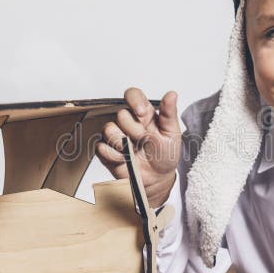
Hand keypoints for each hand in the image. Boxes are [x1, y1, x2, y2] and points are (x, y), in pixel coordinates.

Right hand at [96, 88, 180, 208]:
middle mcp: (127, 122)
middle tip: (144, 140)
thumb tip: (171, 94)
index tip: (142, 114)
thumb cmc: (165, 154)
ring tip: (134, 151)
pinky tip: (125, 159)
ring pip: (108, 129)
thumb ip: (169, 113)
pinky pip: (101, 147)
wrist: (158, 178)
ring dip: (123, 142)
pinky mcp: (106, 151)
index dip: (134, 101)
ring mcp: (115, 136)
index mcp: (143, 113)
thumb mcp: (172, 133)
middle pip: (121, 114)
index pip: (132, 95)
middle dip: (134, 130)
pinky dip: (114, 155)